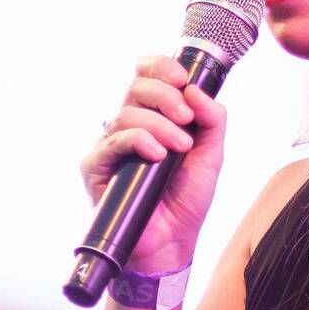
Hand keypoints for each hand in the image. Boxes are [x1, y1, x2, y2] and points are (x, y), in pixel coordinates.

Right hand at [80, 54, 226, 269]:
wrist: (171, 242)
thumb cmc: (185, 200)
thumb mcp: (211, 156)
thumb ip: (212, 122)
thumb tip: (199, 91)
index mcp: (153, 117)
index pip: (146, 75)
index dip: (162, 67)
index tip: (183, 79)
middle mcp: (128, 127)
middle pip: (137, 87)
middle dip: (167, 96)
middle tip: (187, 119)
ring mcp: (111, 146)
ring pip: (127, 113)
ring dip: (160, 125)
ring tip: (179, 149)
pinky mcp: (96, 167)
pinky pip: (113, 141)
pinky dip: (139, 141)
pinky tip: (157, 155)